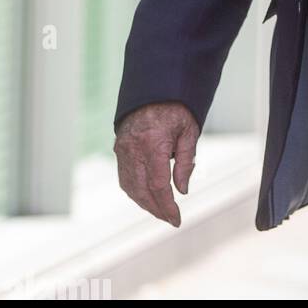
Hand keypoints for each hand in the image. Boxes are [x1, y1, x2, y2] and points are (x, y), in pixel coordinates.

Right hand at [114, 101, 199, 226]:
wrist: (154, 88)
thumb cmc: (176, 109)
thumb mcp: (189, 131)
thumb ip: (186, 162)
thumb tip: (182, 191)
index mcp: (153, 143)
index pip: (159, 185)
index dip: (167, 206)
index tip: (177, 219)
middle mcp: (134, 149)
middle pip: (143, 190)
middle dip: (157, 209)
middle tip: (170, 219)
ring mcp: (123, 150)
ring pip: (130, 187)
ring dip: (145, 203)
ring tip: (161, 211)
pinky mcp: (118, 149)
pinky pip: (124, 178)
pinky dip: (135, 191)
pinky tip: (147, 197)